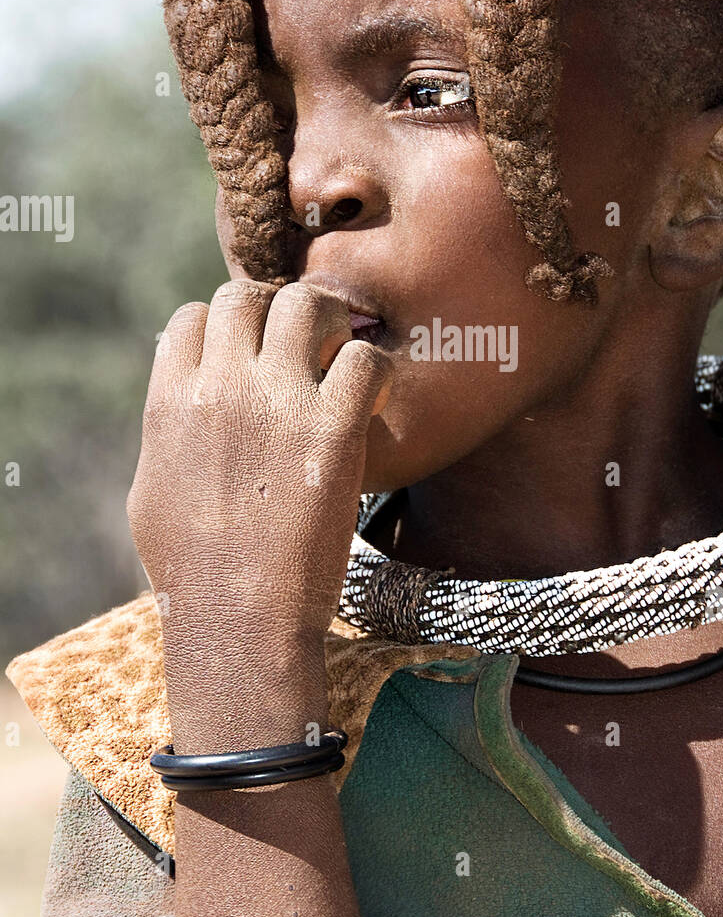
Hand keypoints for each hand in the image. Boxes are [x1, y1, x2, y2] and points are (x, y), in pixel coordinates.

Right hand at [126, 279, 392, 747]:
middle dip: (276, 310)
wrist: (239, 620)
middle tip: (304, 344)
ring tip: (341, 356)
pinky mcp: (333, 428)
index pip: (194, 317)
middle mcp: (222, 387)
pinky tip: (373, 398)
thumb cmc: (192, 572)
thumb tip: (177, 404)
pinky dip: (376, 368)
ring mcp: (278, 403)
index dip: (227, 327)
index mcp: (171, 401)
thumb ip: (166, 433)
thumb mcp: (150, 493)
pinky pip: (366, 358)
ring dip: (329, 321)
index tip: (252, 352)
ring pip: (305, 305)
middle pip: (246, 296)